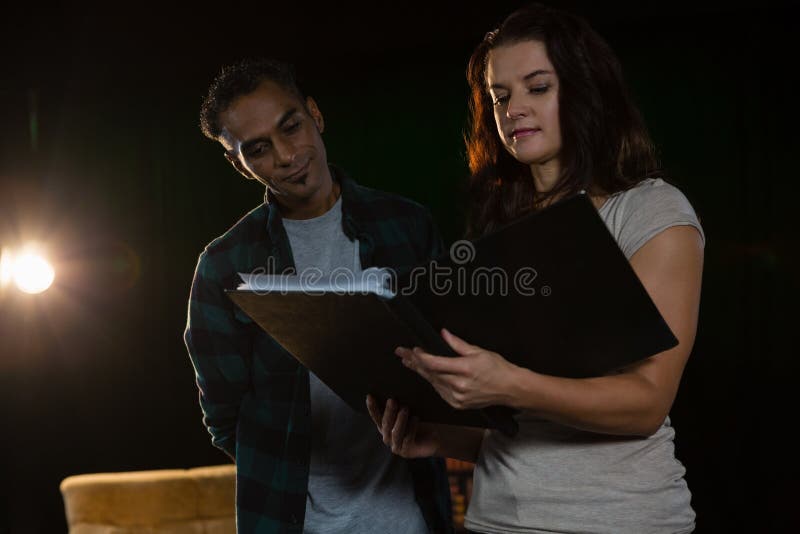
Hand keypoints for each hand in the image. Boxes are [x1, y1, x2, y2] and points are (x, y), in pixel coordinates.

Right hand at [366, 395, 439, 457]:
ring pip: (395, 432)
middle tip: (392, 400)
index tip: (369, 396)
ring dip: (400, 420)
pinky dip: (411, 428)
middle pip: (385, 424)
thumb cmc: (419, 421)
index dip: (372, 407)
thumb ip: (400, 405)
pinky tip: (415, 418)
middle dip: (388, 412)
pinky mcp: (407, 451)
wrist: (434, 438)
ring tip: (405, 408)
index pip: (376, 416)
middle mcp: (387, 437)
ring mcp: (396, 446)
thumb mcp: (408, 412)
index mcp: (384, 427)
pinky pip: (407, 439)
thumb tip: (396, 390)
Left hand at [396, 328, 519, 409]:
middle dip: (414, 362)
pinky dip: (432, 382)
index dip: (421, 357)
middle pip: (430, 373)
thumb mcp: (479, 351)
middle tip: (402, 354)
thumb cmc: (498, 369)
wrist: (510, 389)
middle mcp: (459, 385)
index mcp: (465, 369)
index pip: (435, 363)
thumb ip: (458, 344)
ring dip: (420, 372)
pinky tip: (426, 374)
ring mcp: (457, 397)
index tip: (413, 349)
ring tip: (409, 362)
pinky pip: (439, 391)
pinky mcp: (458, 404)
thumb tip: (443, 333)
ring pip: (433, 382)